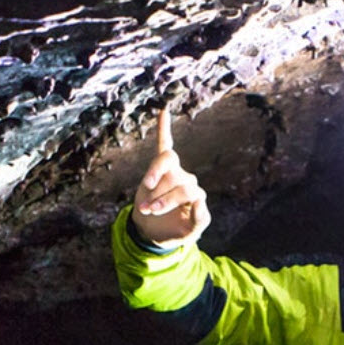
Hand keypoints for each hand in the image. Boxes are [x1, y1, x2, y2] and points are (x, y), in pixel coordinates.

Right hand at [131, 108, 210, 249]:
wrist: (153, 230)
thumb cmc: (173, 230)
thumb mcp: (188, 232)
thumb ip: (198, 219)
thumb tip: (199, 200)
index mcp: (196, 195)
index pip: (189, 191)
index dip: (169, 200)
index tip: (154, 213)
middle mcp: (187, 180)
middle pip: (177, 180)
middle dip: (160, 197)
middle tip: (148, 210)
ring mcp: (174, 172)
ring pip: (166, 163)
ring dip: (153, 177)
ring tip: (144, 193)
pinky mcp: (160, 168)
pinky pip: (164, 144)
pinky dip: (163, 128)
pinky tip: (164, 112)